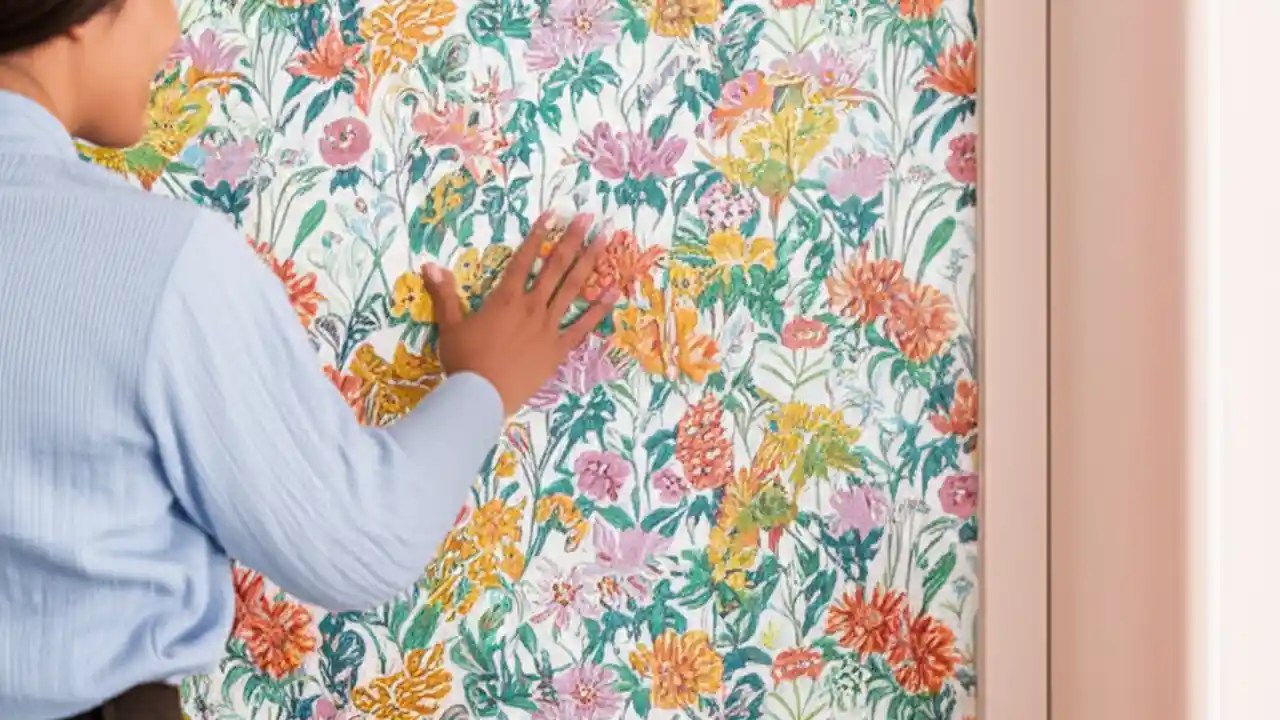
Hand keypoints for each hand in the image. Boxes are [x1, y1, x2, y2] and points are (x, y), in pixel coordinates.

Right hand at [420, 209, 619, 415]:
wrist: (482, 397)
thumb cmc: (464, 361)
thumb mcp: (450, 326)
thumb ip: (444, 294)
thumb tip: (429, 264)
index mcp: (505, 298)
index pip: (523, 259)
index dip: (538, 235)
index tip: (554, 214)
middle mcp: (531, 306)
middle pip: (555, 266)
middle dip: (572, 239)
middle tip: (588, 217)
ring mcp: (548, 327)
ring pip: (572, 288)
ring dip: (589, 262)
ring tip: (605, 241)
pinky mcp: (558, 349)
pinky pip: (583, 326)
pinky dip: (599, 309)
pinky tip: (614, 291)